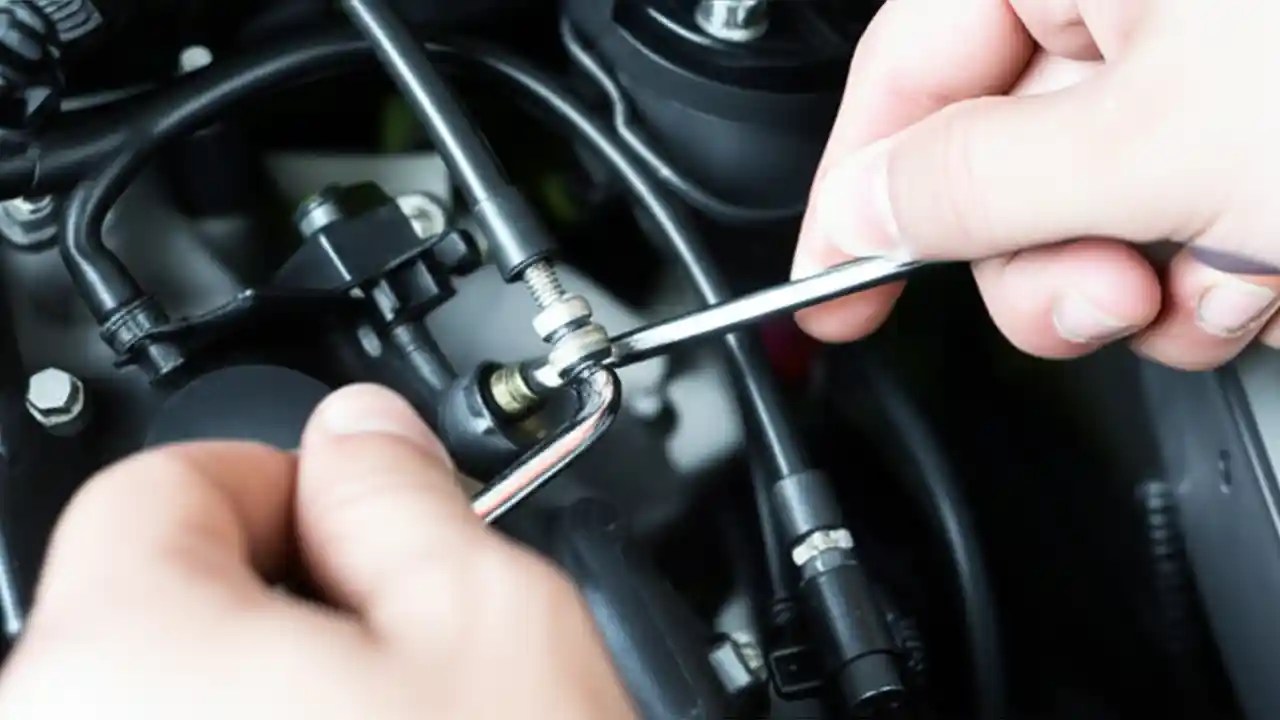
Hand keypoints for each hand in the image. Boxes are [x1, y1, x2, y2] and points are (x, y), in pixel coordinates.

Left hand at [0, 385, 633, 718]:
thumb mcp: (492, 620)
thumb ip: (407, 493)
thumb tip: (364, 430)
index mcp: (126, 656)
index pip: (156, 480)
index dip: (284, 471)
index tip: (362, 506)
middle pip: (152, 589)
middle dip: (284, 579)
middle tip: (401, 624)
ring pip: (169, 684)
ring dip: (276, 671)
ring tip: (398, 712)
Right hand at [795, 0, 1279, 369]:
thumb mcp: (1153, 143)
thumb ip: (976, 182)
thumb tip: (865, 209)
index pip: (905, 69)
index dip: (855, 194)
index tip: (830, 290)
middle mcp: (1130, 5)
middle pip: (998, 166)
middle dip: (1050, 266)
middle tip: (1111, 294)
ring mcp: (1203, 68)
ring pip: (1091, 220)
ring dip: (1149, 292)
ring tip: (1240, 277)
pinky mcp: (1255, 134)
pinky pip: (1177, 232)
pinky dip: (1221, 280)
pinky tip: (1279, 269)